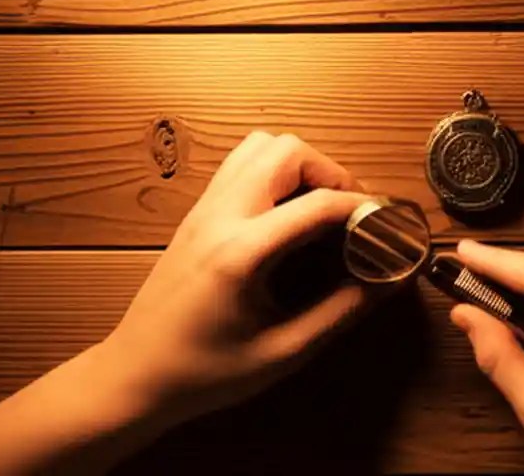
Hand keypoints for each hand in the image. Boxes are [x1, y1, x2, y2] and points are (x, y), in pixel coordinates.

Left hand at [99, 132, 373, 421]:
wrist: (135, 377)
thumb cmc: (205, 373)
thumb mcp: (284, 352)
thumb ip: (341, 312)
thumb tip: (388, 281)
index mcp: (242, 252)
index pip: (317, 204)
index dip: (363, 207)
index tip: (387, 223)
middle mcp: (220, 217)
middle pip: (286, 150)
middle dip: (330, 172)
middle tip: (350, 212)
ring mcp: (204, 210)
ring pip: (260, 147)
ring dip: (300, 165)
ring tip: (320, 207)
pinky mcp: (196, 214)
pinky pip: (241, 165)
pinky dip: (275, 173)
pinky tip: (288, 215)